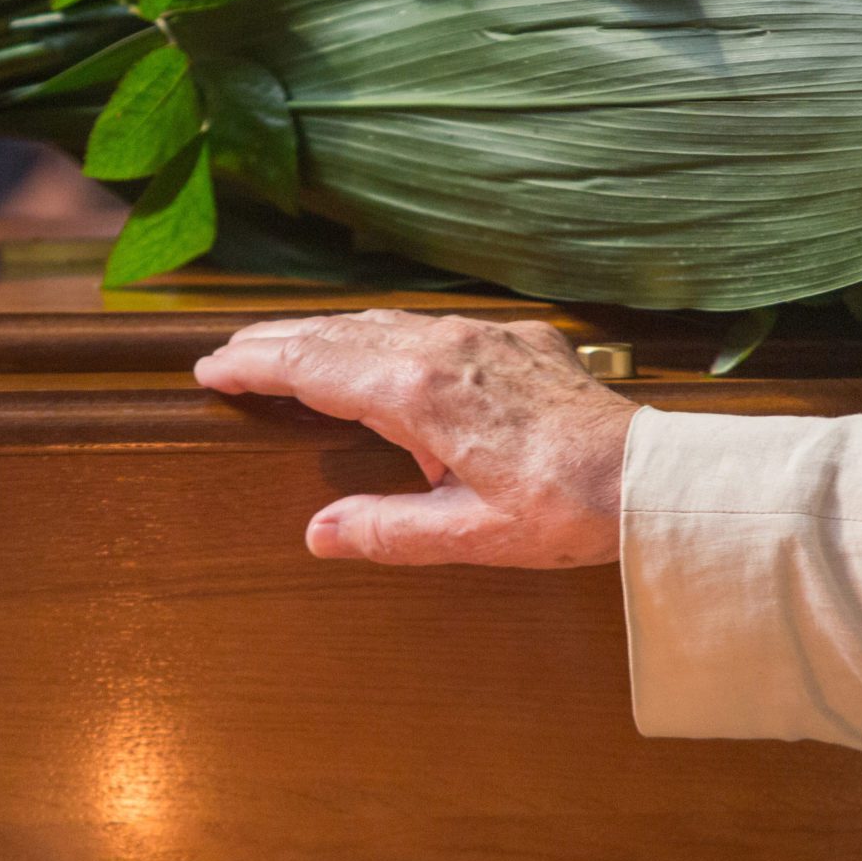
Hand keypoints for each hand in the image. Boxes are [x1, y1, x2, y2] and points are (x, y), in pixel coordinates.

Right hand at [192, 311, 640, 567]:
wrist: (649, 477)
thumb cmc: (566, 510)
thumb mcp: (468, 536)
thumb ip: (387, 531)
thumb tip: (318, 533)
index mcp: (418, 393)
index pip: (313, 368)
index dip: (256, 366)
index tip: (211, 369)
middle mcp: (442, 348)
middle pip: (337, 334)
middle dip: (277, 341)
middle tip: (230, 353)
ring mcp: (480, 337)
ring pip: (381, 324)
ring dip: (327, 335)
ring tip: (287, 349)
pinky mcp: (514, 339)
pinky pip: (427, 327)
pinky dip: (380, 335)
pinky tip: (378, 353)